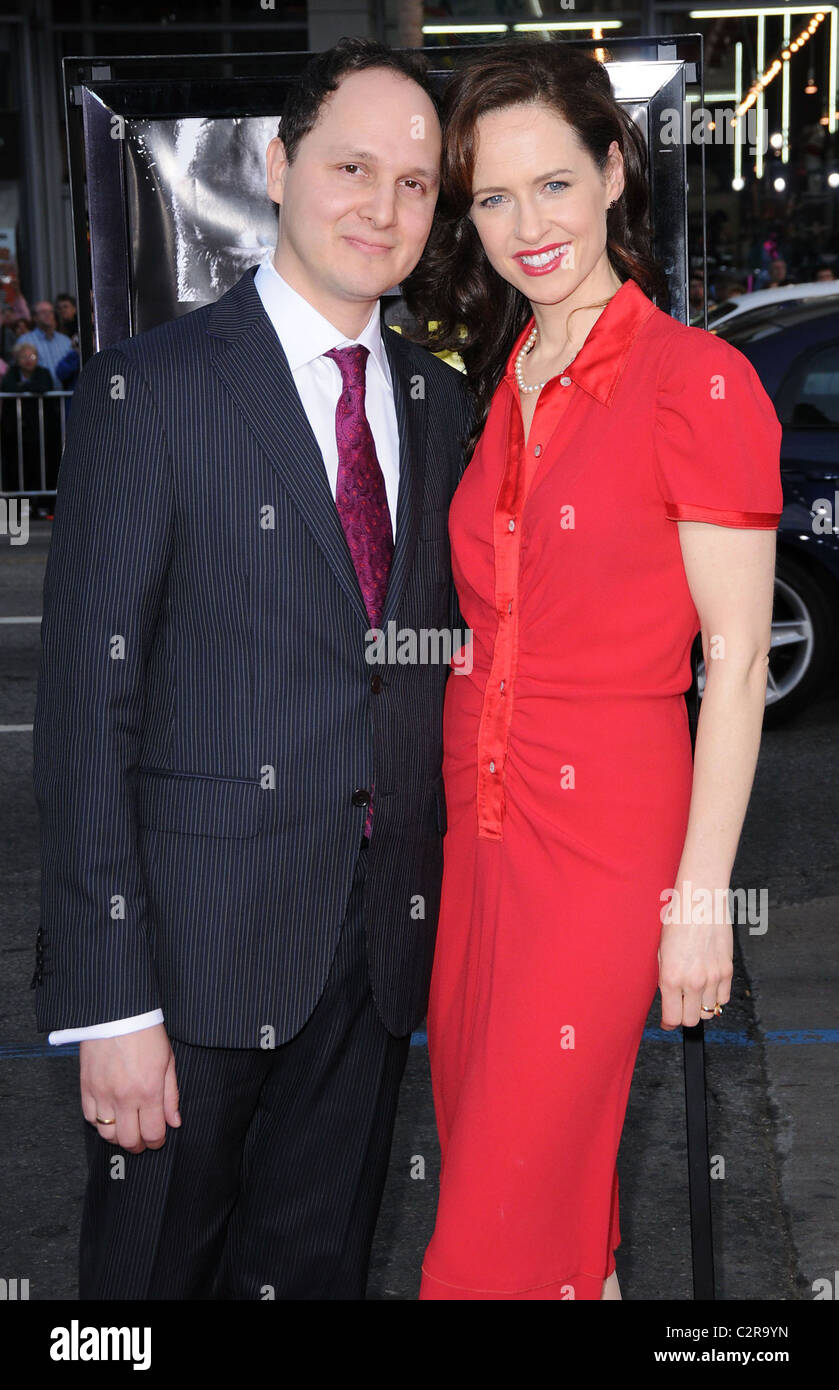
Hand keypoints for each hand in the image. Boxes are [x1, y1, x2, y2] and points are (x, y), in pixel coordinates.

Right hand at [80, 1023, 180, 1151]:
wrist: (118, 1013)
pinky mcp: (86, 1087)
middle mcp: (124, 1097)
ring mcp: (102, 1093)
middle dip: (137, 1145)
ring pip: (106, 1133)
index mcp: (149, 1091)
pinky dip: (99, 1122)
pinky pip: (89, 1117)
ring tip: (125, 1129)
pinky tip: (109, 1115)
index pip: (152, 1133)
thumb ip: (171, 1096)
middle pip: (128, 1140)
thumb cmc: (146, 1033)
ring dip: (117, 1136)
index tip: (158, 1140)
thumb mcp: (168, 1062)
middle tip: (142, 1141)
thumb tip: (174, 1122)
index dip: (156, 1142)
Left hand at [658, 879, 733, 1029]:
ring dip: (700, 1006)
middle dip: (684, 1017)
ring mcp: (713, 978)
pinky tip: (708, 986)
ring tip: (694, 993)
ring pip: (709, 1011)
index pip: (673, 1018)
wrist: (700, 902)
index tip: (668, 1022)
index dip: (669, 1023)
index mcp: (671, 977)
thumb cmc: (677, 921)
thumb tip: (669, 997)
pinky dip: (716, 997)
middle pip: (691, 1020)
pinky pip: (723, 998)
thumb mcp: (661, 952)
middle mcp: (693, 981)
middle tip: (680, 1007)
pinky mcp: (727, 971)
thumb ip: (666, 978)